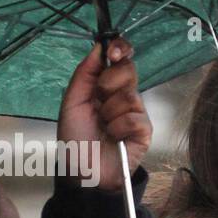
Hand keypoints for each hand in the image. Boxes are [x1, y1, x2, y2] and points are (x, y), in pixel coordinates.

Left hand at [56, 36, 150, 190]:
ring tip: (102, 127)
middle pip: (129, 70)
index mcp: (106, 85)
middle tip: (98, 100)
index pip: (122, 58)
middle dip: (109, 83)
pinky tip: (113, 138)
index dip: (121, 49)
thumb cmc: (75, 139)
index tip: (113, 52)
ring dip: (109, 112)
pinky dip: (117, 128)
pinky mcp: (145, 131)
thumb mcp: (72, 101)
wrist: (81, 172)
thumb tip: (99, 46)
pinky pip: (134, 118)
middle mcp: (123, 96)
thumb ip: (85, 73)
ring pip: (130, 95)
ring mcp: (136, 113)